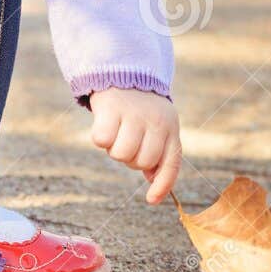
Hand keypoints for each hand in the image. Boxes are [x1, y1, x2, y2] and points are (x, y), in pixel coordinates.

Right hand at [88, 87, 181, 203]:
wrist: (123, 70)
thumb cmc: (141, 108)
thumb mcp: (157, 126)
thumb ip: (158, 151)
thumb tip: (154, 181)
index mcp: (170, 127)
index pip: (171, 163)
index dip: (162, 185)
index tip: (151, 200)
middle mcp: (156, 121)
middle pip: (141, 162)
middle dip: (131, 159)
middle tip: (127, 141)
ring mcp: (135, 115)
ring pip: (121, 154)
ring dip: (114, 149)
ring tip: (117, 131)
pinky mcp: (112, 109)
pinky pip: (102, 140)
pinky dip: (99, 137)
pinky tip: (104, 123)